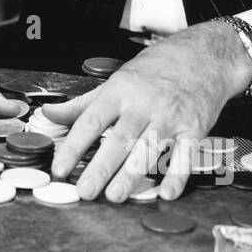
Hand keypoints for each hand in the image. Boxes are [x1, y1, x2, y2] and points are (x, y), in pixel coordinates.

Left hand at [44, 21, 251, 201]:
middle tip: (84, 191)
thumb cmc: (155, 70)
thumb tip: (48, 113)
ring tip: (114, 196)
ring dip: (131, 175)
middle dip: (100, 168)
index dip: (73, 146)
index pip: (91, 121)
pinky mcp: (195, 128)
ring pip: (148, 149)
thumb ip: (82, 103)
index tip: (59, 168)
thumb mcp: (115, 81)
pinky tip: (166, 193)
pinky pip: (185, 155)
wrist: (202, 55)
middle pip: (119, 139)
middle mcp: (144, 104)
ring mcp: (171, 117)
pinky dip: (177, 176)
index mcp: (120, 91)